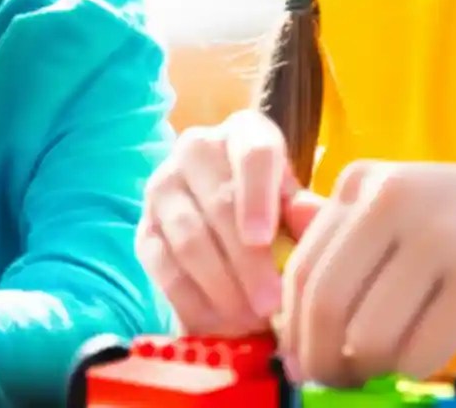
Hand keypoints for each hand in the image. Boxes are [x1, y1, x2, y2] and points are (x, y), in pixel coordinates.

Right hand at [136, 110, 324, 335]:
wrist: (230, 220)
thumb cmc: (277, 209)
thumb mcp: (298, 205)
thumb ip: (309, 213)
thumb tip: (311, 215)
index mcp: (244, 132)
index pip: (251, 155)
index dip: (257, 197)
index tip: (264, 239)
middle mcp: (196, 149)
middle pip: (218, 203)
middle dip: (246, 261)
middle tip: (270, 305)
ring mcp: (163, 186)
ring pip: (188, 238)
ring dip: (220, 285)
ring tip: (250, 320)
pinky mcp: (144, 227)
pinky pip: (162, 265)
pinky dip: (191, 299)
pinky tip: (217, 323)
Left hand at [279, 159, 455, 386]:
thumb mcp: (403, 208)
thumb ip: (347, 246)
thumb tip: (287, 321)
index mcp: (362, 182)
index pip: (303, 268)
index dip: (292, 326)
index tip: (297, 359)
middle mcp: (393, 200)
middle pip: (327, 303)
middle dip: (320, 357)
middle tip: (330, 382)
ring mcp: (441, 236)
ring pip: (370, 333)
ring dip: (368, 369)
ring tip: (380, 373)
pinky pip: (421, 349)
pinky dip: (412, 369)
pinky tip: (421, 363)